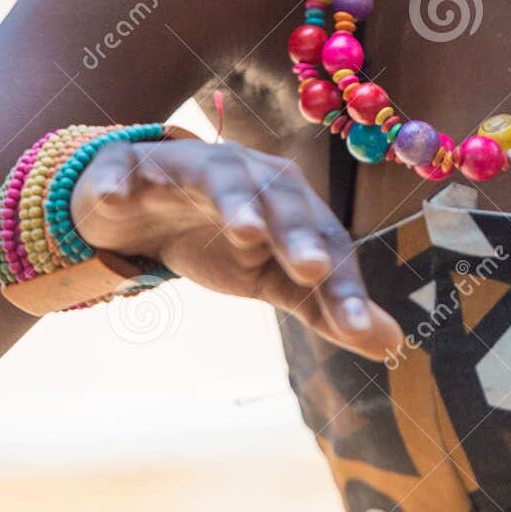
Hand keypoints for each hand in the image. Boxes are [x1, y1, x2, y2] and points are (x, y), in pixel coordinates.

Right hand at [70, 132, 402, 359]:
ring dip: (236, 200)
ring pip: (221, 176)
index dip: (342, 285)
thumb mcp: (275, 280)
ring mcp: (192, 167)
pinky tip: (115, 198)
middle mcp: (251, 175)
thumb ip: (328, 307)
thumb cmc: (223, 241)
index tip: (356, 328)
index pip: (326, 241)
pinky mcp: (133, 169)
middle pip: (282, 201)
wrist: (142, 210)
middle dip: (297, 233)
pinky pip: (124, 173)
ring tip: (244, 231)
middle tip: (312, 268)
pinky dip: (120, 182)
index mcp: (291, 202)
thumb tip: (395, 344)